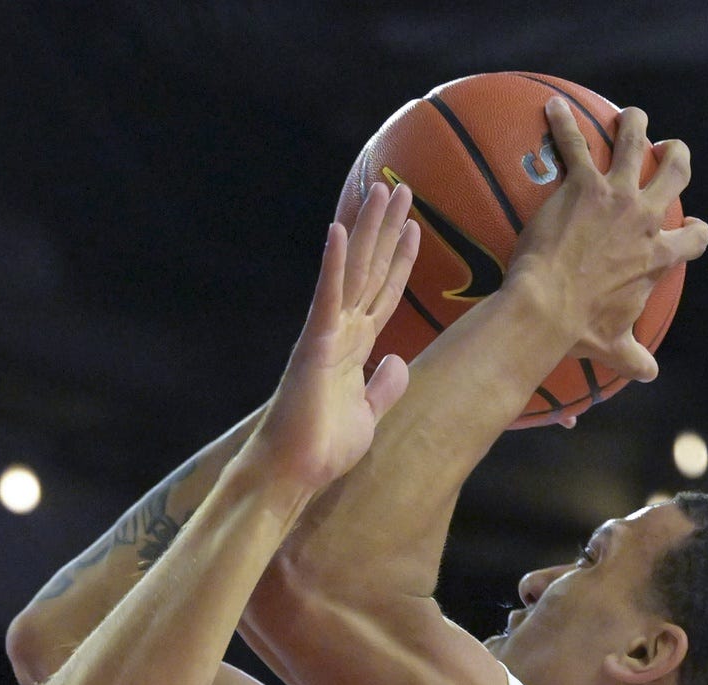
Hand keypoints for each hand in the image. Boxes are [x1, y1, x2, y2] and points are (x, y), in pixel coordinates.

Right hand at [245, 180, 422, 498]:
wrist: (293, 473)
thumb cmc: (322, 449)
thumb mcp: (368, 415)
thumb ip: (384, 387)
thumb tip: (398, 360)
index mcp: (354, 348)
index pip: (382, 294)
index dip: (400, 261)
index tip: (414, 229)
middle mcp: (341, 332)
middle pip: (371, 270)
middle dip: (388, 230)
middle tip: (401, 188)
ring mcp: (327, 333)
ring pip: (354, 271)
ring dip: (370, 229)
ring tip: (385, 191)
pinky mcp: (315, 343)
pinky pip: (327, 296)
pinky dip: (333, 263)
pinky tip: (339, 229)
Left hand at [509, 100, 707, 382]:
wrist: (545, 310)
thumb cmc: (578, 331)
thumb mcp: (612, 346)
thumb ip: (634, 357)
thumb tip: (648, 374)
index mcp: (658, 256)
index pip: (695, 238)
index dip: (696, 232)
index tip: (690, 230)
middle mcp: (645, 219)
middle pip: (676, 171)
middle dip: (676, 156)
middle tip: (669, 148)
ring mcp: (615, 197)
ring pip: (636, 142)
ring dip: (635, 124)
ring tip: (630, 116)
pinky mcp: (582, 184)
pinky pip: (575, 143)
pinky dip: (563, 123)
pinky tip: (552, 107)